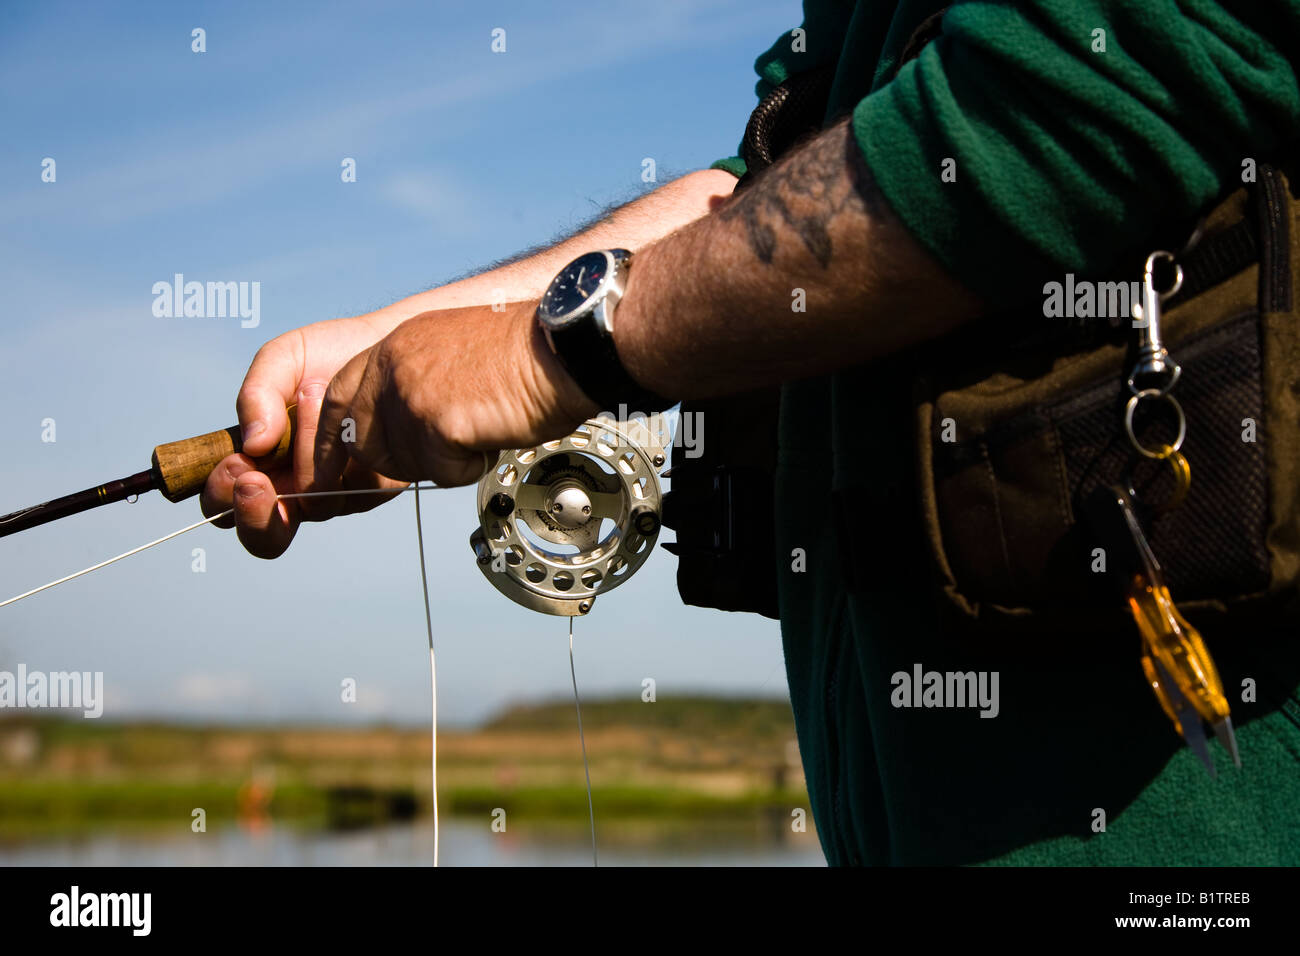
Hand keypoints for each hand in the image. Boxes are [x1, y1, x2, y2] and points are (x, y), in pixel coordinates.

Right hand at [200, 314, 407, 557]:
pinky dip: (342, 447)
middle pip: (267, 539)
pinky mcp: (375, 484)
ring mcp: (337, 491)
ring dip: (305, 453)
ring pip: (315, 505)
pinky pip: (357, 488)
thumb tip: (254, 444)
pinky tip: (339, 404)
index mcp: (258, 467)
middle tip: (254, 478)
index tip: (234, 465)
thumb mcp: (281, 362)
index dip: (225, 500)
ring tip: (307, 394)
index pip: (227, 509)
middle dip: (256, 515)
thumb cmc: (327, 355)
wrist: (387, 340)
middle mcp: (295, 489)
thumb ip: (256, 396)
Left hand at [313, 300, 597, 490]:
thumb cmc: (528, 353)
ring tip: (480, 431)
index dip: (335, 435)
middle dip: (395, 461)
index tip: (338, 461)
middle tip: (437, 455)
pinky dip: (469, 467)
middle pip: (363, 439)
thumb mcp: (455, 349)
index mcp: (398, 343)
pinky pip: (439, 473)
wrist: (562, 349)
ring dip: (442, 461)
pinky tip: (492, 436)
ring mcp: (410, 393)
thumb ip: (417, 379)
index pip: (338, 395)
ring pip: (403, 463)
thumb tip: (405, 426)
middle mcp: (395, 365)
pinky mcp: (435, 424)